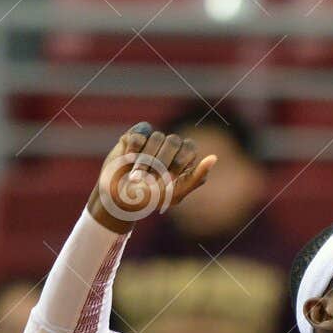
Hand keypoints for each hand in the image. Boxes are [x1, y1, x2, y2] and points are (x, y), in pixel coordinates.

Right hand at [87, 124, 216, 233]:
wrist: (117, 199)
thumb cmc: (150, 199)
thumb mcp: (176, 193)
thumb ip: (196, 177)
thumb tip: (214, 157)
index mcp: (183, 159)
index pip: (189, 147)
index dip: (179, 161)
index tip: (168, 178)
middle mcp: (170, 147)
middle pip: (173, 140)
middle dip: (161, 161)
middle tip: (149, 179)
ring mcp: (152, 140)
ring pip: (157, 136)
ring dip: (146, 158)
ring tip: (136, 175)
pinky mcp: (134, 136)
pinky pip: (140, 133)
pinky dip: (135, 147)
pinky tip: (128, 159)